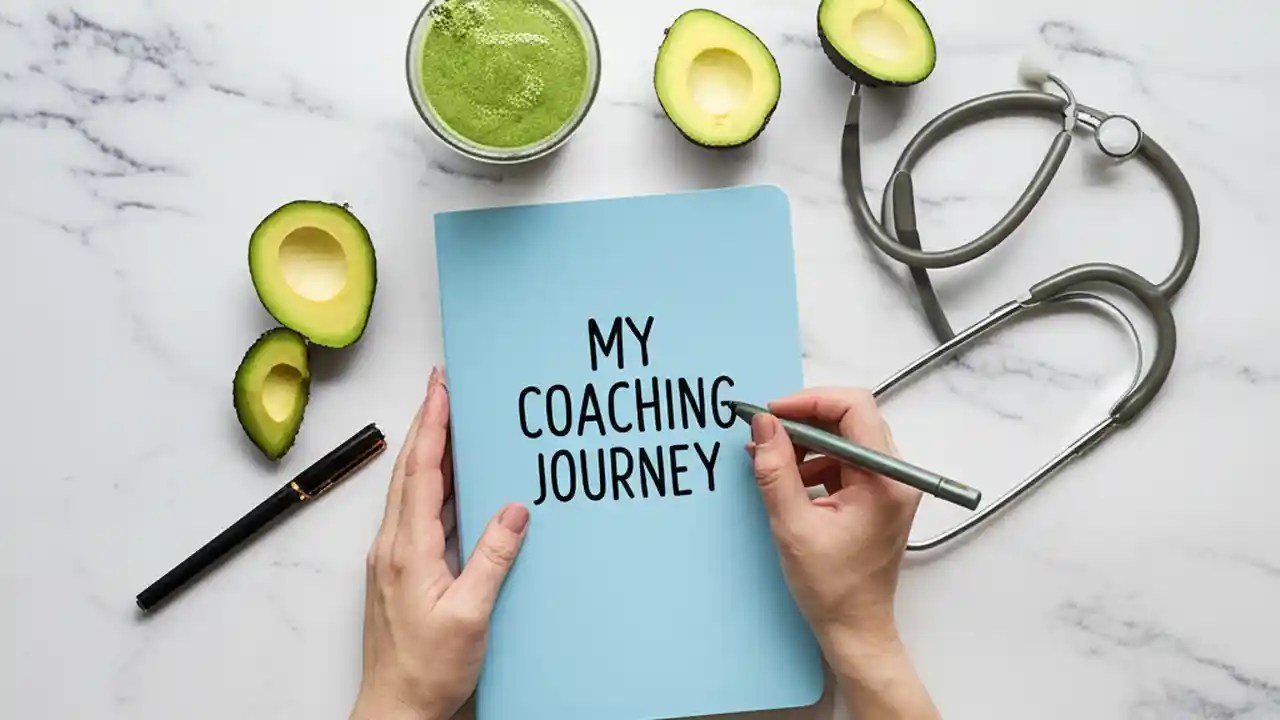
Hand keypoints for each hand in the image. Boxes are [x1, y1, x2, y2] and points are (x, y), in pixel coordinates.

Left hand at [351, 368, 529, 719]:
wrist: (395, 709)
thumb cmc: (428, 670)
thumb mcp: (472, 615)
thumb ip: (493, 559)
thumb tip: (513, 510)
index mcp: (408, 550)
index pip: (420, 473)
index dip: (432, 427)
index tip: (441, 390)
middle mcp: (392, 547)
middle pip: (409, 471)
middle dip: (426, 424)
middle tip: (441, 387)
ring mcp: (392, 558)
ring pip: (409, 491)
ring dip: (428, 453)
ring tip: (449, 421)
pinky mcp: (398, 571)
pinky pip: (414, 514)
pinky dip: (431, 486)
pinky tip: (450, 483)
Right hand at [747, 388, 937, 718]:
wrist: (854, 627)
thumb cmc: (831, 587)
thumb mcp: (792, 525)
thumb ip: (776, 470)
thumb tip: (763, 424)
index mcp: (885, 479)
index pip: (853, 409)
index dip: (809, 402)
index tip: (772, 413)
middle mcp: (895, 475)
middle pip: (851, 418)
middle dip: (804, 420)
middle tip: (766, 433)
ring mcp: (888, 485)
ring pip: (845, 438)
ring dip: (806, 442)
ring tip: (771, 460)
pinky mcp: (876, 495)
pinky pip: (844, 460)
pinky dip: (814, 461)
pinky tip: (788, 479)